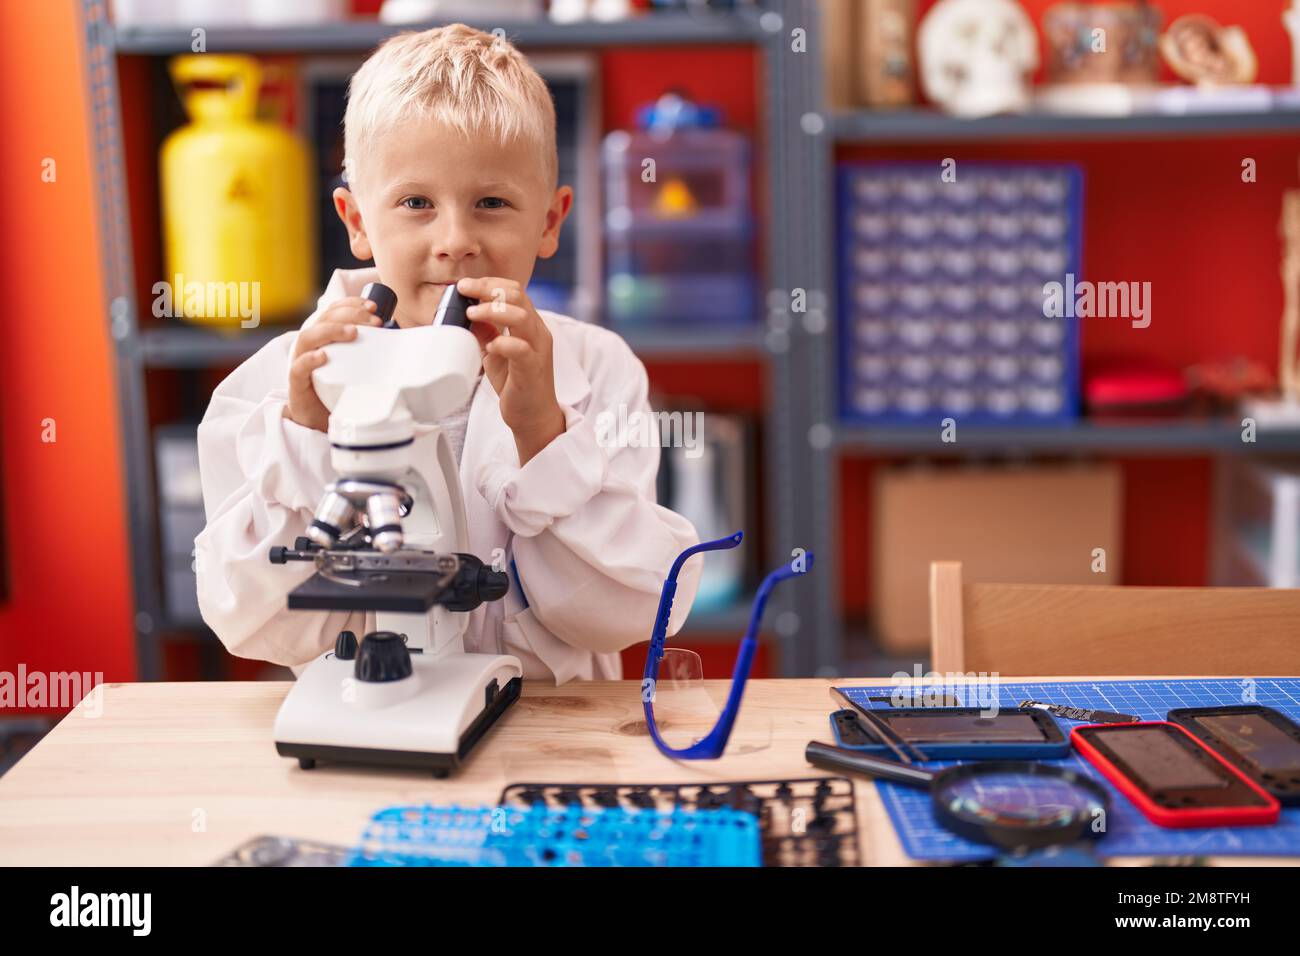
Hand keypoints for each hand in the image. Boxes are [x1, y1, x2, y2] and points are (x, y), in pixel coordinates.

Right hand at [284, 296, 382, 431]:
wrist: (320, 420)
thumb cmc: (339, 390)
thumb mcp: (357, 367)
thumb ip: (370, 354)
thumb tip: (402, 346)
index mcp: (323, 337)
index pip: (333, 311)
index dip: (351, 304)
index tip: (374, 306)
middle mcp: (310, 345)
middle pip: (324, 319)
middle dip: (350, 315)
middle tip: (374, 321)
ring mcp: (300, 362)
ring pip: (308, 337)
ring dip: (332, 331)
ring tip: (353, 332)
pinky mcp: (297, 383)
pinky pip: (298, 368)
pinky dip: (310, 360)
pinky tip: (324, 356)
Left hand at [456, 277, 565, 464]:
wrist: (533, 416)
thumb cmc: (516, 384)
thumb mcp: (495, 353)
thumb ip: (486, 332)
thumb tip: (467, 313)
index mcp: (529, 325)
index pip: (514, 290)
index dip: (490, 283)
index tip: (465, 285)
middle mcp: (537, 332)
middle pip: (518, 295)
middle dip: (488, 289)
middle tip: (465, 291)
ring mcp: (538, 350)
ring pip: (521, 316)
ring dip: (492, 311)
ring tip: (471, 315)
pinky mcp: (533, 369)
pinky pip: (520, 348)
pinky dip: (502, 343)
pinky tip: (489, 346)